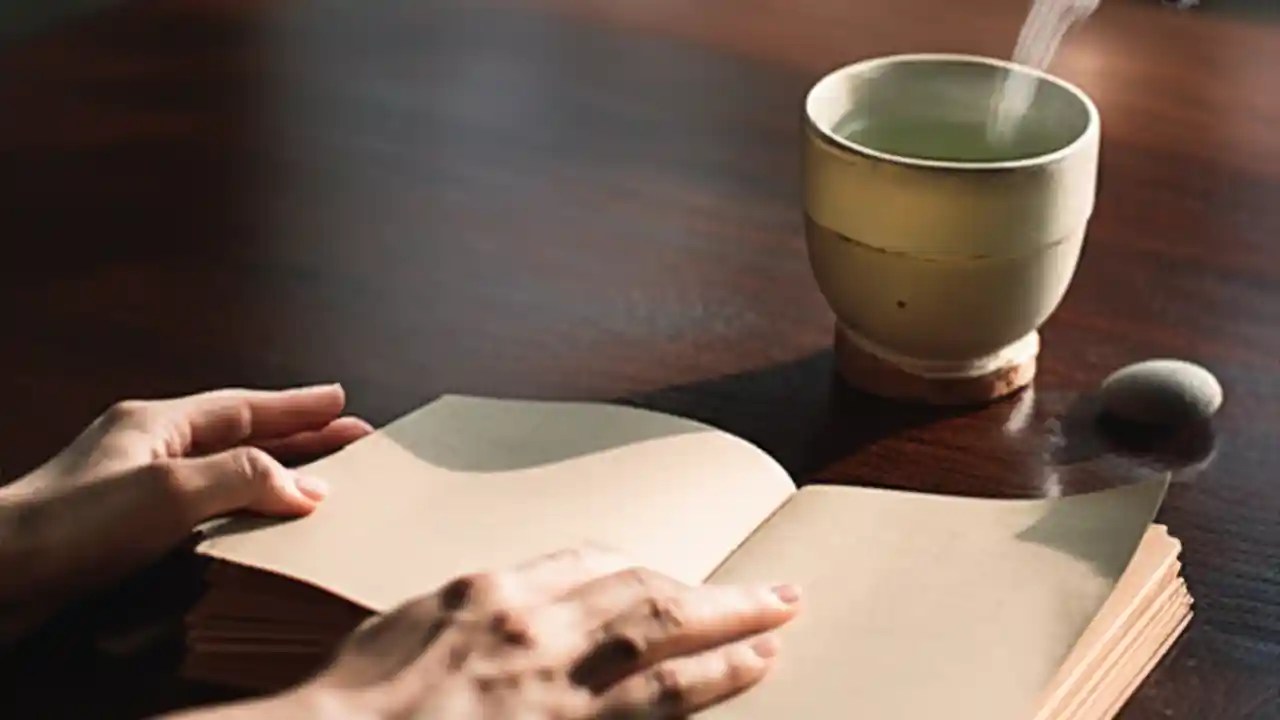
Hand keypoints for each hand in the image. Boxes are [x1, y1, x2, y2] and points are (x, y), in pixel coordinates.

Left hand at [0, 384, 371, 641]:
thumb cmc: (72, 523)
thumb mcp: (172, 490)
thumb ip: (246, 478)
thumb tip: (310, 488)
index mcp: (158, 422)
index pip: (245, 407)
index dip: (297, 406)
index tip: (341, 402)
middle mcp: (149, 448)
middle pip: (240, 436)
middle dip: (298, 438)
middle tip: (350, 442)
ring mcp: (136, 488)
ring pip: (223, 473)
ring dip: (273, 476)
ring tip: (320, 486)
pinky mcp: (125, 531)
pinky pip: (203, 511)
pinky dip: (241, 512)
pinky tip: (258, 530)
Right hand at [173, 546, 800, 719]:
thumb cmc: (351, 701)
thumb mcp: (404, 629)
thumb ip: (464, 615)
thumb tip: (495, 617)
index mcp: (488, 591)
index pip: (585, 560)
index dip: (638, 570)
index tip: (665, 578)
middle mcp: (534, 624)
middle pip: (643, 590)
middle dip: (710, 588)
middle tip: (768, 587)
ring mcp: (557, 680)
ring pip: (666, 634)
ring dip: (732, 620)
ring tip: (779, 614)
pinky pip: (659, 698)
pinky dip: (713, 678)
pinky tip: (750, 665)